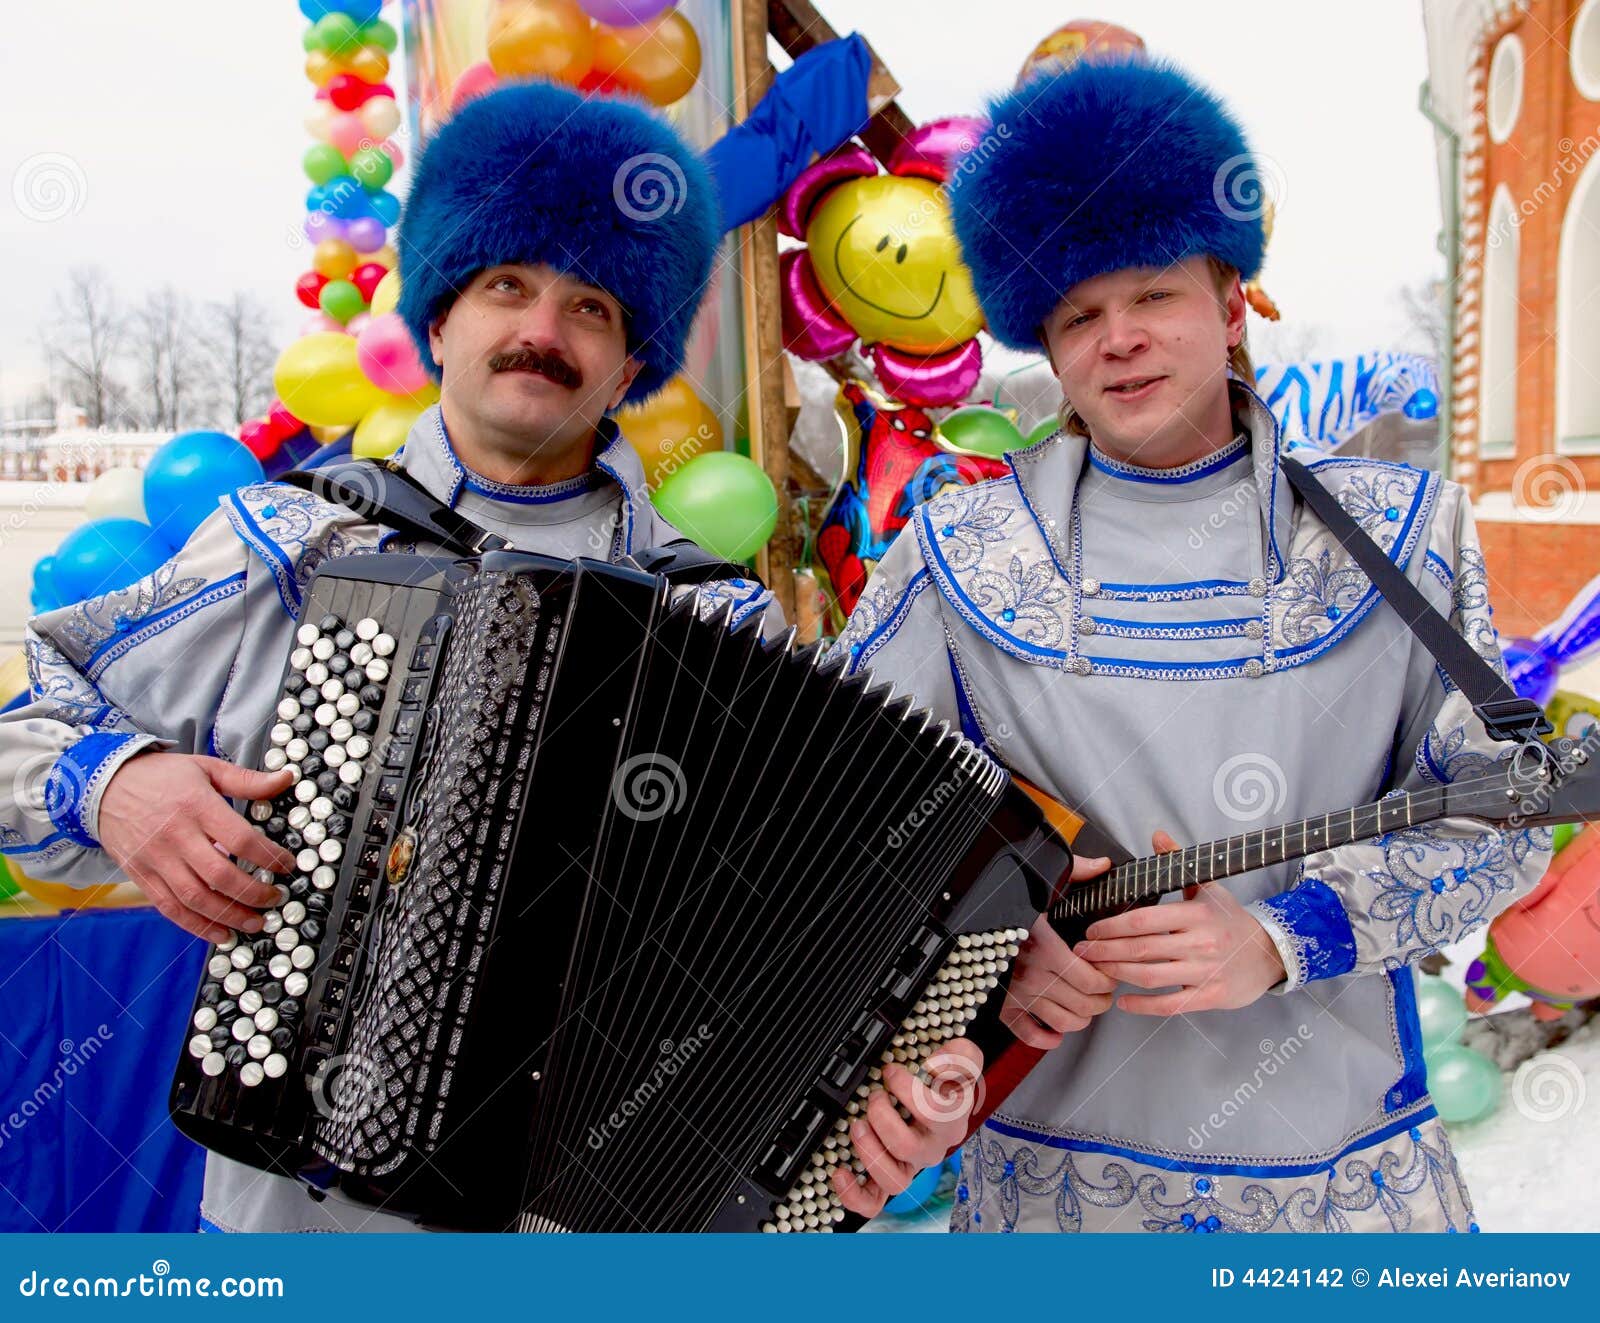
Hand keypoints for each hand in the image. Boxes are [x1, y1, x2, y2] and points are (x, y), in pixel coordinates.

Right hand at [98, 752, 295, 942]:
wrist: (103, 785)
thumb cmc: (161, 776)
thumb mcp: (205, 768)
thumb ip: (246, 780)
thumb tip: (286, 780)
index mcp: (197, 807)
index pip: (241, 840)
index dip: (269, 857)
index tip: (287, 865)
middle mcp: (176, 837)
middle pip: (220, 875)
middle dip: (253, 893)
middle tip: (275, 899)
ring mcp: (156, 860)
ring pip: (196, 898)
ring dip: (229, 916)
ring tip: (255, 923)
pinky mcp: (141, 876)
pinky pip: (170, 908)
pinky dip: (196, 926)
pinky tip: (220, 934)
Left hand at [833, 1037, 980, 1218]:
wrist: (944, 1102)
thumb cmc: (947, 1082)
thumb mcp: (963, 1059)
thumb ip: (960, 1055)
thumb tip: (935, 1064)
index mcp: (951, 1120)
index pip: (936, 1112)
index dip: (907, 1089)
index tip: (891, 1071)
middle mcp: (932, 1148)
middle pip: (908, 1148)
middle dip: (882, 1117)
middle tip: (874, 1096)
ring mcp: (911, 1166)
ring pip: (893, 1181)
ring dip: (869, 1152)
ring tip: (857, 1126)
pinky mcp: (889, 1179)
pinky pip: (873, 1202)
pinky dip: (853, 1193)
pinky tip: (840, 1172)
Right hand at [999, 851, 1119, 1048]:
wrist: (957, 920)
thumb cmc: (1000, 900)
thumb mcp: (1038, 879)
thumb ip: (1075, 871)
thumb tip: (1102, 866)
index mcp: (1045, 947)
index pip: (1092, 980)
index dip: (1109, 980)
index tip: (1110, 971)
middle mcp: (1033, 975)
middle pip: (1085, 1005)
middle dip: (1102, 1000)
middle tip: (1104, 990)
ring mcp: (1017, 993)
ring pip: (1064, 1022)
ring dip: (1082, 1018)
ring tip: (1085, 1005)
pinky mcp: (1002, 1006)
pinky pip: (1027, 1034)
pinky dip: (1046, 1038)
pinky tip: (1056, 1031)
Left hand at [1072, 830, 1286, 1014]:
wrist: (1269, 954)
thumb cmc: (1232, 920)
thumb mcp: (1208, 887)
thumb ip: (1177, 863)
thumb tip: (1156, 836)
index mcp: (1196, 913)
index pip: (1144, 919)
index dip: (1112, 925)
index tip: (1093, 929)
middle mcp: (1200, 943)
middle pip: (1141, 948)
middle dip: (1105, 950)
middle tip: (1084, 951)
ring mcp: (1205, 972)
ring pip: (1150, 975)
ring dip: (1117, 973)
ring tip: (1097, 969)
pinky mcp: (1210, 997)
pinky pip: (1170, 1004)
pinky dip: (1142, 1006)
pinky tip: (1122, 1001)